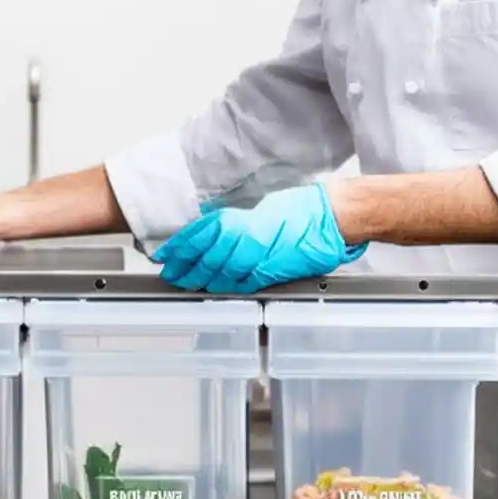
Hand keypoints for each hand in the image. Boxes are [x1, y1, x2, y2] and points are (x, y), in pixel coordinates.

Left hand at [153, 183, 365, 292]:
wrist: (333, 218)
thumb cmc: (301, 210)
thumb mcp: (261, 209)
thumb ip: (237, 222)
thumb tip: (214, 230)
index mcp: (245, 217)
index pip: (202, 232)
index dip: (180, 245)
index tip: (164, 255)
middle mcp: (250, 234)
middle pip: (209, 254)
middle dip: (187, 266)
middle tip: (171, 275)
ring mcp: (263, 254)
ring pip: (225, 270)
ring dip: (204, 279)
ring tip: (188, 284)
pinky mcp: (277, 271)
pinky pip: (248, 281)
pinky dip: (231, 287)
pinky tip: (218, 290)